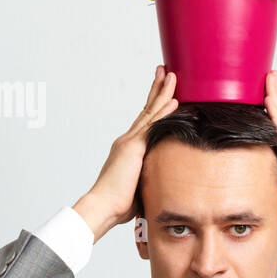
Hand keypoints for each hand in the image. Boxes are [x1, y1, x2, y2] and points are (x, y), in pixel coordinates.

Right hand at [73, 65, 177, 240]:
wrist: (103, 206)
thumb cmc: (119, 203)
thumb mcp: (140, 185)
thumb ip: (150, 176)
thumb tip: (165, 182)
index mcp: (128, 149)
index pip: (144, 123)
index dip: (153, 106)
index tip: (161, 92)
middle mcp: (127, 140)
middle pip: (146, 110)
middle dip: (156, 90)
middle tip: (164, 72)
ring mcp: (130, 142)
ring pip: (150, 112)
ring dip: (162, 93)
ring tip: (171, 76)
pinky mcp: (133, 147)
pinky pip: (152, 126)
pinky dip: (163, 112)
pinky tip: (174, 100)